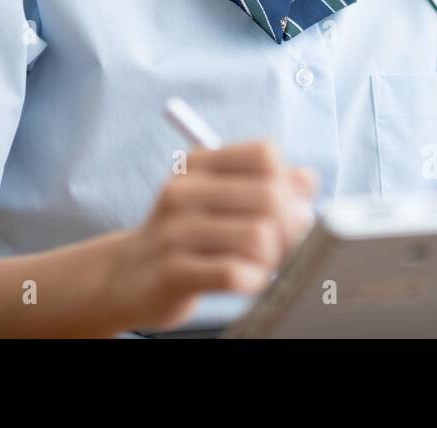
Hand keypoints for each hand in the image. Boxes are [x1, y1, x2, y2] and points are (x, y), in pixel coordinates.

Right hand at [107, 141, 318, 332]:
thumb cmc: (185, 235)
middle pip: (270, 196)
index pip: (265, 155)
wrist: (128, 275)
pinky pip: (235, 273)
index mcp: (197, 164)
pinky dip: (254, 280)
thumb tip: (308, 179)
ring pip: (258, 237)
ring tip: (262, 265)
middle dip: (289, 227)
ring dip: (273, 258)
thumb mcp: (218, 199)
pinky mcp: (173, 272)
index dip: (288, 184)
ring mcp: (174, 231)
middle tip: (282, 245)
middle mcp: (182, 191)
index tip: (286, 209)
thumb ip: (265, 184)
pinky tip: (247, 280)